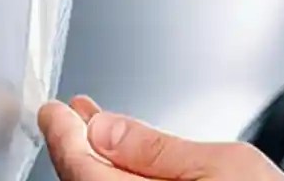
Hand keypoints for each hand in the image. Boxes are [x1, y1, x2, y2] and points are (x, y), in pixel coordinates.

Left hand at [39, 97, 283, 179]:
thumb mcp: (228, 166)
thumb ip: (160, 148)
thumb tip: (107, 129)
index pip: (77, 163)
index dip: (62, 130)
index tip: (54, 109)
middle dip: (76, 142)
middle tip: (69, 114)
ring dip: (94, 162)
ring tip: (93, 130)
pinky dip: (115, 180)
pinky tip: (122, 165)